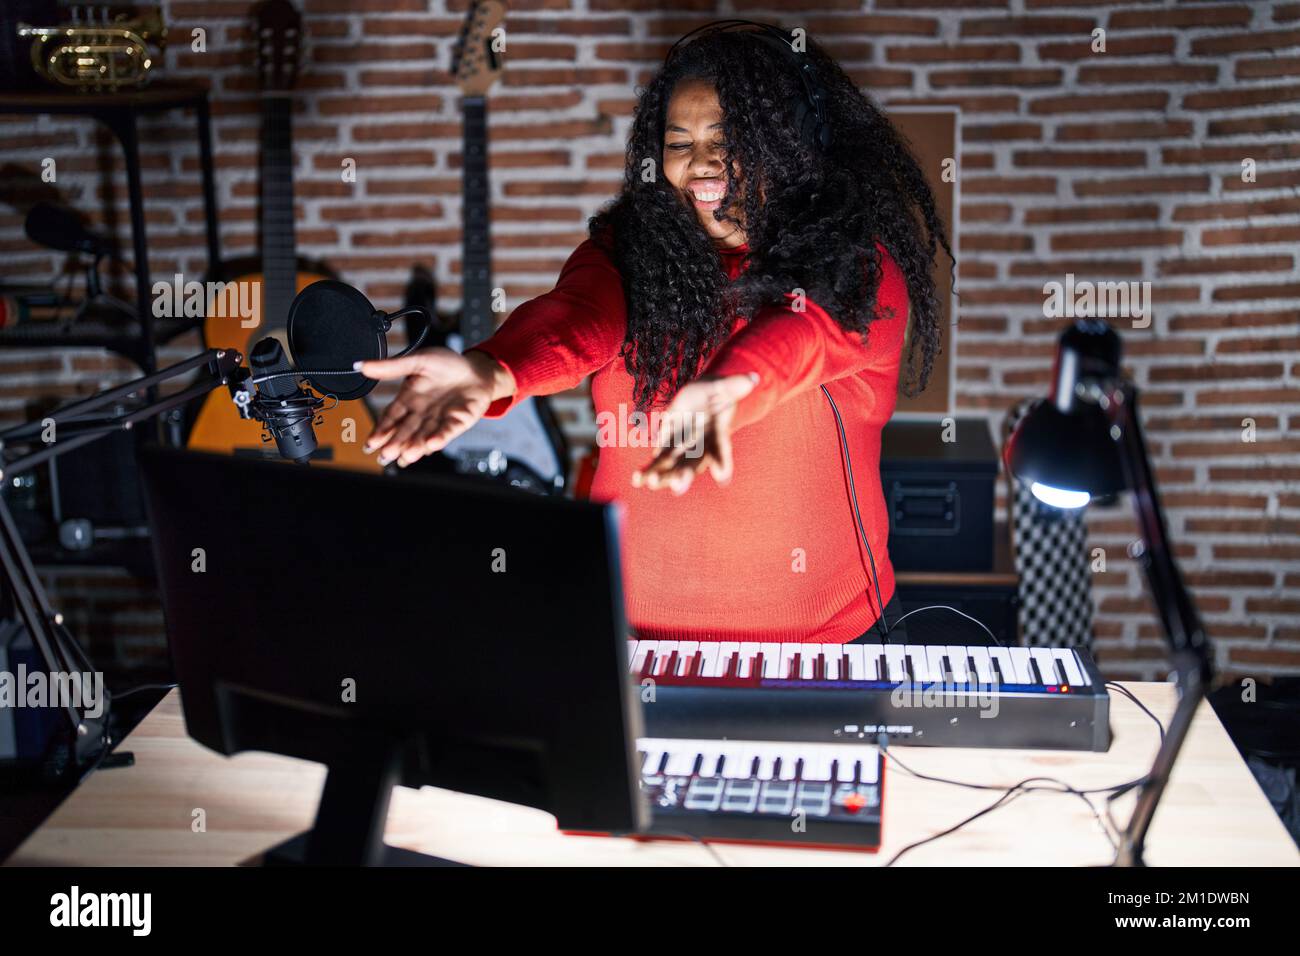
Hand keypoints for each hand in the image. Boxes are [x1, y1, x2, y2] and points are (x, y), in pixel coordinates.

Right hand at [359, 348, 512, 466]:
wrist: (477, 370)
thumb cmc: (447, 365)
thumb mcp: (416, 361)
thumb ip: (391, 367)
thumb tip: (362, 365)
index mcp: (408, 400)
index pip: (391, 418)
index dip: (381, 430)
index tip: (371, 443)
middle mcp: (421, 414)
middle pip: (405, 431)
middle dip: (395, 443)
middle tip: (385, 454)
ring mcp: (439, 420)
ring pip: (424, 435)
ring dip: (415, 446)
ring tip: (406, 454)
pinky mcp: (458, 422)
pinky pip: (448, 431)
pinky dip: (440, 437)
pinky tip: (432, 443)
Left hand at [632, 372, 757, 494]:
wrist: (703, 396)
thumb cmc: (717, 392)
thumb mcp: (725, 385)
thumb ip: (735, 385)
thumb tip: (752, 379)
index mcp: (718, 434)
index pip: (722, 449)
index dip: (723, 462)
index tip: (722, 475)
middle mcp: (701, 447)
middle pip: (694, 464)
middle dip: (685, 475)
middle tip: (678, 486)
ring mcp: (683, 448)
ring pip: (673, 466)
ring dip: (662, 476)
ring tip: (650, 482)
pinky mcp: (667, 444)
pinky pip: (658, 460)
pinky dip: (649, 470)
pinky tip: (637, 479)